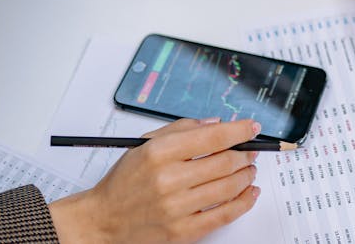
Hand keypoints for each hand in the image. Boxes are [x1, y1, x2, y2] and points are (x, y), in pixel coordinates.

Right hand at [49, 118, 260, 243]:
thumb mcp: (145, 145)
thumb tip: (215, 123)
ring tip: (249, 170)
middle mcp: (168, 179)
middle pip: (225, 162)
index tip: (252, 127)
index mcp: (159, 153)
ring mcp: (176, 207)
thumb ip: (181, 129)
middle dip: (245, 154)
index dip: (239, 130)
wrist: (103, 220)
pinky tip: (249, 193)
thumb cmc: (124, 182)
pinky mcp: (182, 231)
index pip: (212, 137)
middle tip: (250, 151)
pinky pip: (224, 215)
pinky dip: (243, 202)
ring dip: (246, 176)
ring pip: (228, 188)